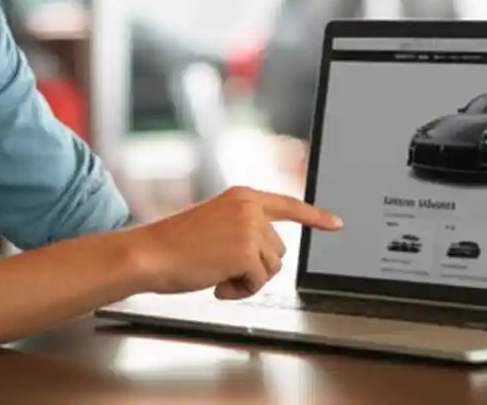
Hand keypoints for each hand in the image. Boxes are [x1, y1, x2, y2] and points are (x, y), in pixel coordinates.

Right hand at [131, 186, 343, 299]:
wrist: (150, 253)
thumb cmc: (174, 244)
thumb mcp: (214, 223)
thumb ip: (243, 228)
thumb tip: (269, 254)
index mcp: (242, 196)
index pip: (288, 205)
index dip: (315, 216)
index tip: (336, 223)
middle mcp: (250, 208)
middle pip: (278, 249)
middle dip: (256, 266)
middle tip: (223, 268)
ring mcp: (250, 229)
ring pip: (271, 268)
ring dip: (247, 279)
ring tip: (217, 274)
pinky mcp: (247, 252)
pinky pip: (258, 283)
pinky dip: (240, 290)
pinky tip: (217, 284)